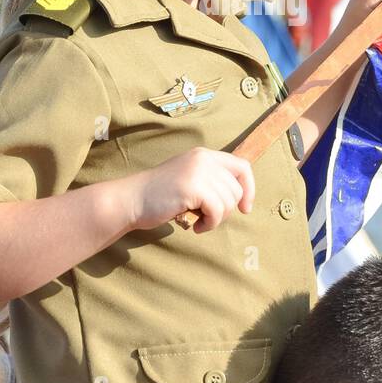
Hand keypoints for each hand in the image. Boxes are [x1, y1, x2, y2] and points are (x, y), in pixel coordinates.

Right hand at [128, 147, 254, 234]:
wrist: (131, 199)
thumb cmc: (159, 196)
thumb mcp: (188, 178)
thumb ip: (210, 180)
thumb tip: (241, 197)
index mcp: (204, 155)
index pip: (242, 167)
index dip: (249, 189)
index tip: (244, 208)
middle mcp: (203, 159)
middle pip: (237, 189)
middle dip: (226, 210)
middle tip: (206, 218)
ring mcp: (198, 171)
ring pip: (229, 202)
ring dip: (216, 219)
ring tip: (198, 222)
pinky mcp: (192, 187)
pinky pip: (217, 211)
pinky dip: (209, 224)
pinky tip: (194, 227)